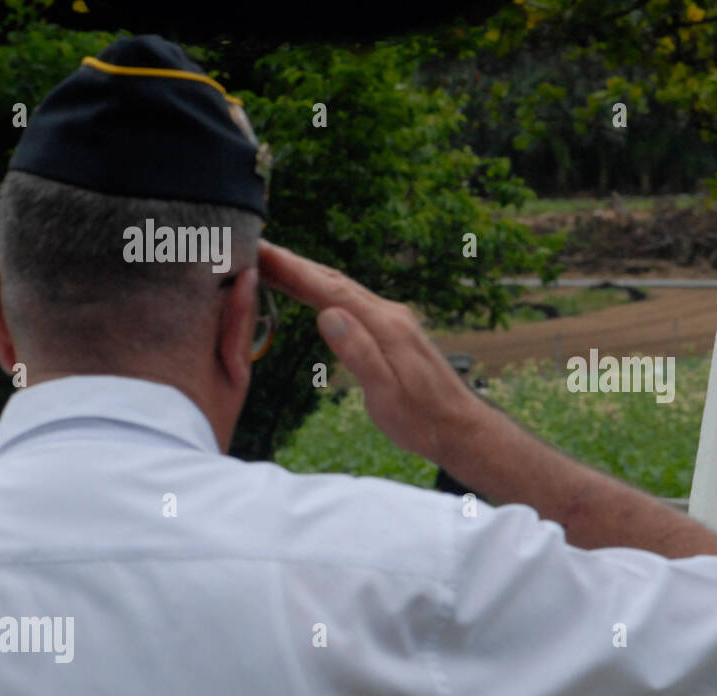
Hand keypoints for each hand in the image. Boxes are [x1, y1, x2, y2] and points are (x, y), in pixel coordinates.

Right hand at [257, 240, 488, 463]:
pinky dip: (325, 291)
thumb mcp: (386, 394)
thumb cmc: (423, 419)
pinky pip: (352, 302)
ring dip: (308, 274)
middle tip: (255, 247)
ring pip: (343, 289)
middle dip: (294, 264)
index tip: (262, 251)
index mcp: (385, 326)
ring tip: (274, 263)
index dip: (293, 270)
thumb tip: (327, 315)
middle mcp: (390, 315)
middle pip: (334, 282)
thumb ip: (358, 353)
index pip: (330, 290)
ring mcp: (393, 321)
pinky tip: (314, 294)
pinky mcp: (393, 332)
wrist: (460, 427)